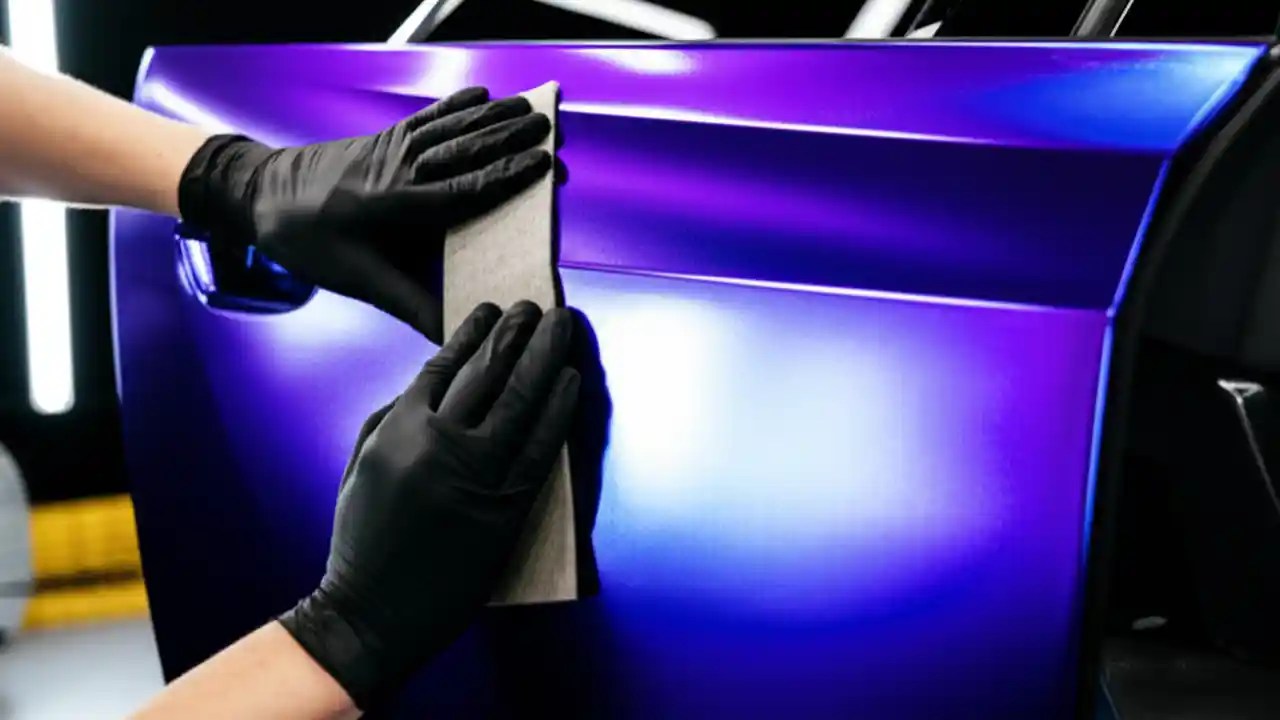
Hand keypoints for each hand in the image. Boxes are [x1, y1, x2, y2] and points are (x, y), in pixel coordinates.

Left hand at [177, 88, 551, 341]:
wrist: (260, 198)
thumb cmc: (308, 241)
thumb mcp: (359, 280)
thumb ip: (409, 304)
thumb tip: (450, 334)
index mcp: (399, 203)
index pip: (465, 187)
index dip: (507, 176)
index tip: (545, 165)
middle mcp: (401, 167)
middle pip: (466, 148)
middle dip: (511, 139)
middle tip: (550, 131)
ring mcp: (392, 147)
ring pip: (452, 127)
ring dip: (493, 117)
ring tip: (529, 109)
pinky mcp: (384, 139)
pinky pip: (428, 117)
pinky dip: (456, 105)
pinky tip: (481, 96)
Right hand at [280, 301, 579, 710]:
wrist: (374, 611)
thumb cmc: (363, 538)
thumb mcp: (360, 464)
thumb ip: (392, 415)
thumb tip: (434, 378)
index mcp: (398, 428)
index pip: (442, 364)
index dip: (472, 332)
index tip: (491, 309)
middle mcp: (438, 444)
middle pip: (488, 372)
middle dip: (516, 331)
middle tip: (537, 306)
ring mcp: (475, 475)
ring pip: (520, 400)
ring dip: (546, 357)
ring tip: (562, 326)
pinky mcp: (506, 507)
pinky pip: (541, 448)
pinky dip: (558, 411)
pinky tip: (570, 383)